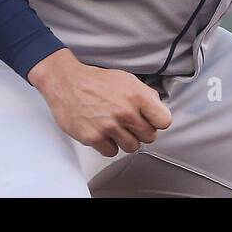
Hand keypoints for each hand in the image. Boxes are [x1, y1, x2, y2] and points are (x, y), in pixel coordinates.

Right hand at [28, 48, 172, 156]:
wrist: (67, 83)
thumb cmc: (96, 82)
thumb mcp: (127, 79)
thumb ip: (146, 94)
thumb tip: (159, 109)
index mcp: (137, 96)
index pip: (164, 121)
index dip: (157, 122)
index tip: (151, 120)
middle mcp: (125, 112)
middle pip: (149, 137)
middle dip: (141, 131)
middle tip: (130, 124)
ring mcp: (109, 126)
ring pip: (132, 147)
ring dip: (126, 140)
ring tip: (116, 128)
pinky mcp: (93, 137)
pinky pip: (112, 152)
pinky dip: (108, 145)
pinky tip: (103, 133)